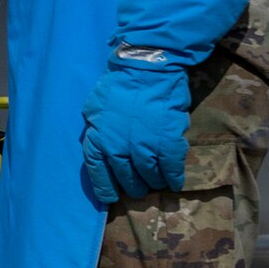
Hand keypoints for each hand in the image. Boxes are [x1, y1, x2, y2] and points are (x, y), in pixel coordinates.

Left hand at [81, 62, 189, 204]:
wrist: (145, 70)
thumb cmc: (117, 86)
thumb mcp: (94, 108)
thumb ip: (96, 128)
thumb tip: (98, 140)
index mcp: (97, 139)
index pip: (98, 171)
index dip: (104, 186)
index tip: (110, 197)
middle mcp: (118, 149)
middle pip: (125, 176)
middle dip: (132, 187)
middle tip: (138, 191)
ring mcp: (143, 148)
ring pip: (149, 175)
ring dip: (153, 183)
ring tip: (155, 185)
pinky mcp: (167, 143)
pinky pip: (170, 168)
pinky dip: (173, 178)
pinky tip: (174, 182)